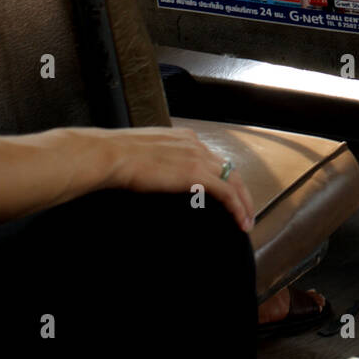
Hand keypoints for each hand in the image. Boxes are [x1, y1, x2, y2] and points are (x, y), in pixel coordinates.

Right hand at [99, 126, 254, 231]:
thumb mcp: (144, 153)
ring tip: (247, 220)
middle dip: (240, 191)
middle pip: (228, 168)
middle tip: (246, 209)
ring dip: (243, 202)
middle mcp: (195, 144)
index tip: (226, 192)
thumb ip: (158, 160)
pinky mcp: (197, 174)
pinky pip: (227, 192)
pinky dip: (237, 207)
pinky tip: (240, 221)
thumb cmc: (116, 156)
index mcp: (183, 138)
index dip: (222, 176)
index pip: (212, 158)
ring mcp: (198, 157)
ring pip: (234, 180)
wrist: (112, 155)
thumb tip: (156, 173)